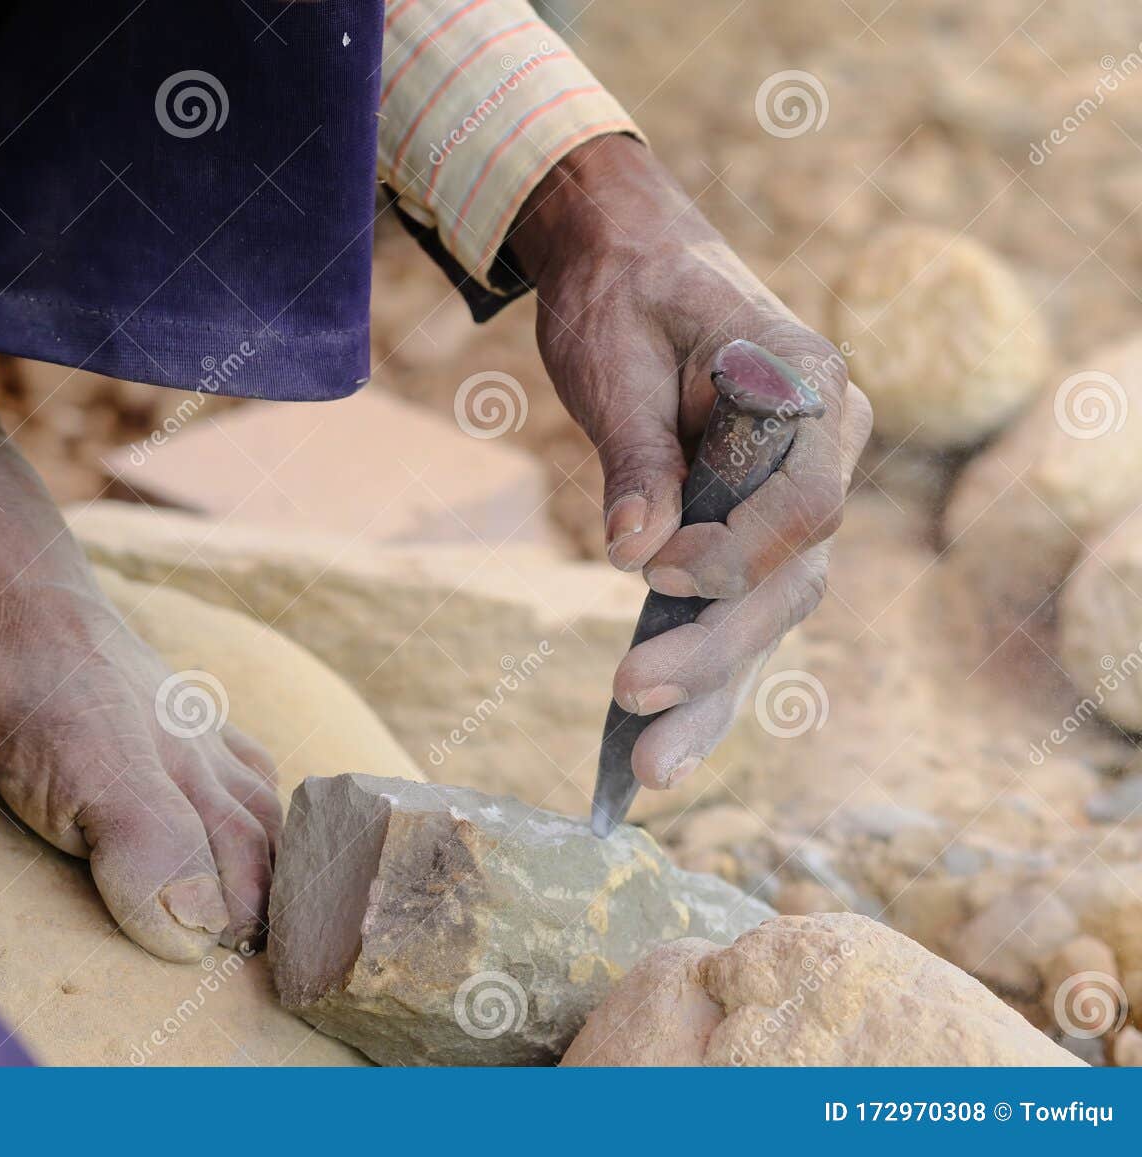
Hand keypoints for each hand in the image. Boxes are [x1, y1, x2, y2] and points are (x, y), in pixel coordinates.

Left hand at [508, 134, 872, 791]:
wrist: (626, 256)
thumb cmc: (625, 291)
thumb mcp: (619, 357)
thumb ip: (637, 451)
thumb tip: (636, 554)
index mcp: (812, 386)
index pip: (810, 501)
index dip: (742, 552)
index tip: (658, 574)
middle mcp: (826, 450)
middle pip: (795, 577)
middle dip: (718, 649)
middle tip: (635, 699)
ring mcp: (795, 498)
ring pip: (773, 614)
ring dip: (714, 692)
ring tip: (652, 770)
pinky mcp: (751, 534)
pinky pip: (740, 614)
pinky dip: (706, 677)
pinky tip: (664, 748)